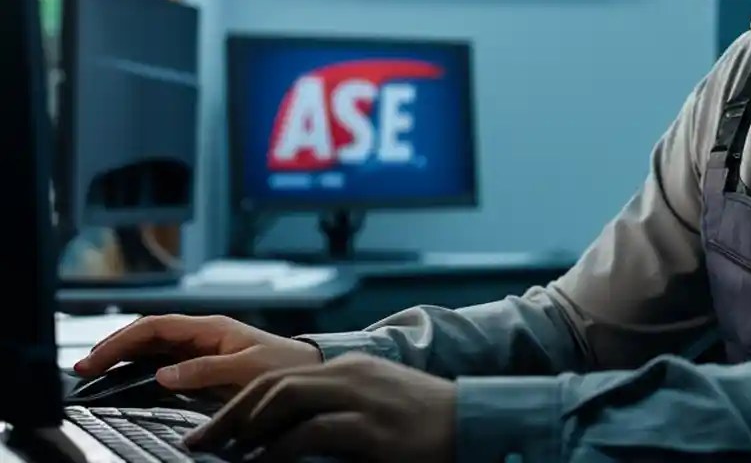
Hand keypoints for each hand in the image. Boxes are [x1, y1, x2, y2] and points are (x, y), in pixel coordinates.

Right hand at [73, 315, 321, 393]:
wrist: (310, 372)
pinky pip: (165, 360)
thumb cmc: (286, 366)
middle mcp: (203, 333)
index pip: (156, 326)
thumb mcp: (247, 368)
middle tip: (83, 367)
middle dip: (114, 346)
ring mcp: (203, 346)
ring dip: (124, 356)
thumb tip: (164, 375)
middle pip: (148, 334)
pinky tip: (125, 376)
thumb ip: (206, 370)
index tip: (97, 358)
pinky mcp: (206, 362)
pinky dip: (141, 366)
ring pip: (153, 346)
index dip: (123, 340)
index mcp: (211, 327)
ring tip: (95, 370)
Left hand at [183, 352, 456, 462]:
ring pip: (284, 399)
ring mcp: (361, 399)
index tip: (212, 428)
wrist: (479, 422)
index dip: (239, 401)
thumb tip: (292, 435)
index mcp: (350, 367)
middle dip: (230, 414)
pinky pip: (311, 433)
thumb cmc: (431, 423)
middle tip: (200, 442)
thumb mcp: (381, 404)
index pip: (280, 375)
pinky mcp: (373, 429)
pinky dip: (278, 450)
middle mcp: (351, 375)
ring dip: (244, 428)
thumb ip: (339, 409)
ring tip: (221, 454)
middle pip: (272, 384)